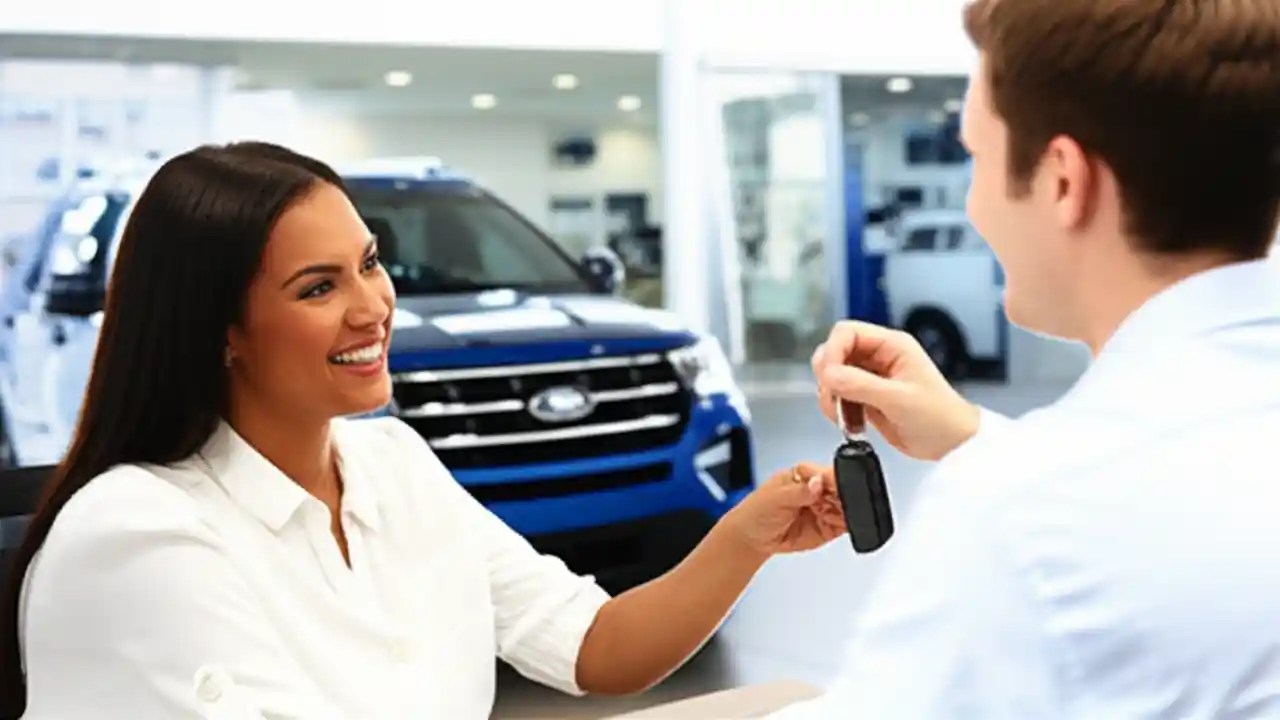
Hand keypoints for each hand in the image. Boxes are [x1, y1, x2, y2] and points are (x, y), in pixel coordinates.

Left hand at [723, 463, 847, 556]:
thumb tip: (817, 482)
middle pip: (846, 489)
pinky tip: (848, 526)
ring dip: (853, 512)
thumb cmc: (757, 511)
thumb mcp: (774, 498)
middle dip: (849, 498)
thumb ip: (798, 491)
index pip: (830, 473)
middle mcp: (820, 489)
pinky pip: (848, 525)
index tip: (842, 489)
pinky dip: (853, 526)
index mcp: (807, 474)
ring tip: (841, 518)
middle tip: (843, 507)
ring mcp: (827, 508)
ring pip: (851, 506)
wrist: (752, 539)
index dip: (839, 481)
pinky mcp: (830, 527)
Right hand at [812, 320, 979, 460]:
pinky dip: (836, 408)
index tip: (829, 376)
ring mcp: (870, 377)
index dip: (833, 351)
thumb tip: (828, 374)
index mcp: (892, 345)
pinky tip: (850, 422)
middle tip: (836, 398)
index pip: (846, 332)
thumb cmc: (939, 417)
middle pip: (834, 352)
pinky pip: (837, 395)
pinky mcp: (865, 397)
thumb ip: (861, 384)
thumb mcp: (899, 399)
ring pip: (832, 375)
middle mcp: (878, 356)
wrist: (950, 444)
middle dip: (829, 376)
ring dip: (831, 396)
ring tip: (845, 415)